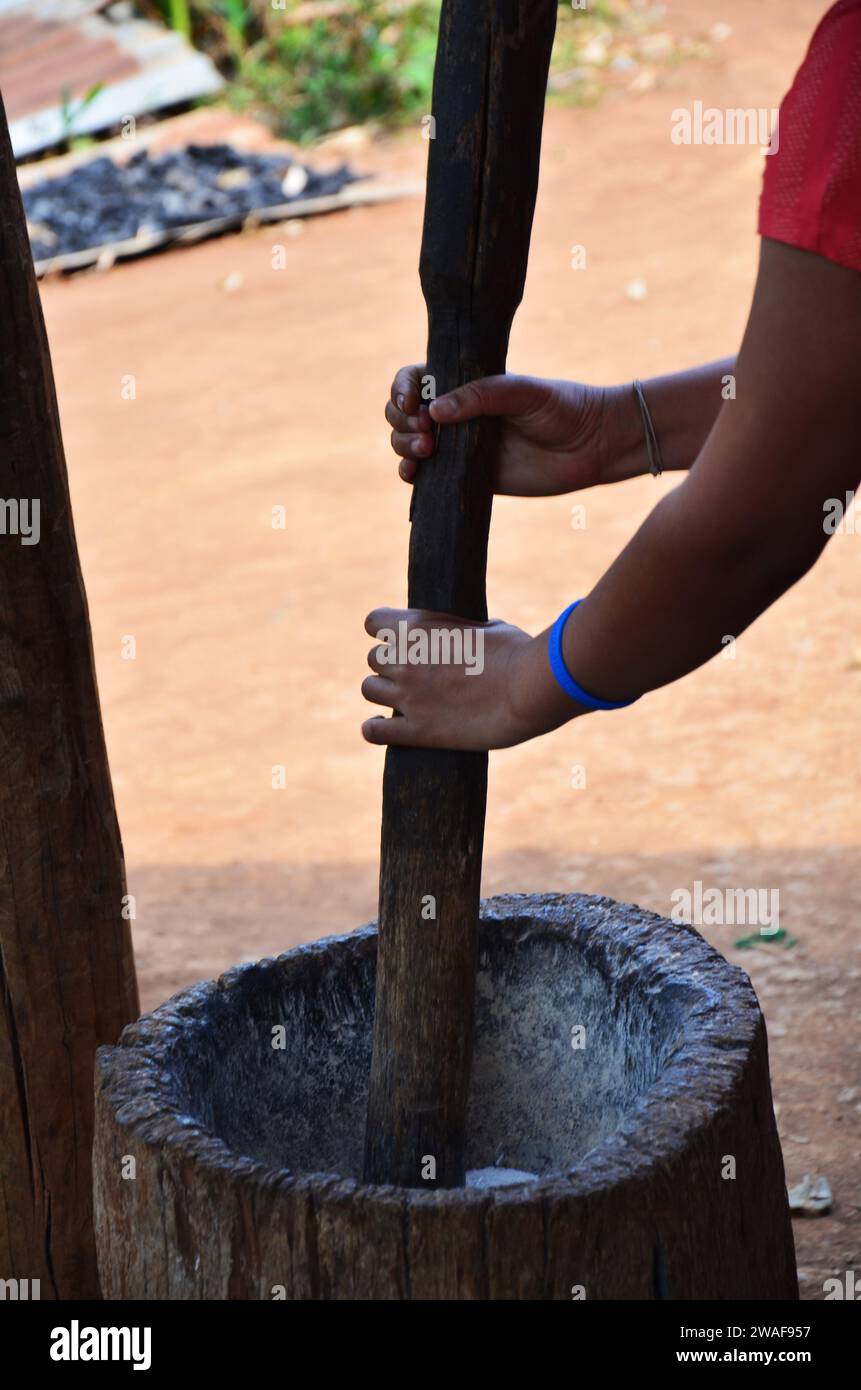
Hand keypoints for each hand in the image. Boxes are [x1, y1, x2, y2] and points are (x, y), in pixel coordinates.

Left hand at [361, 607, 579, 750]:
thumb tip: (471, 636)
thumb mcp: (490, 628)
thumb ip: (466, 631)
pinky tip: (382, 728)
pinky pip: (373, 731)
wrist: (529, 689)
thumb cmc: (519, 653)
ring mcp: (409, 696)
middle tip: (413, 675)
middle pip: (373, 659)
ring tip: (403, 699)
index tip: (399, 640)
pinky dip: (374, 729)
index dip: (385, 632)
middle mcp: (406, 660)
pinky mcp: (418, 730)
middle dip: (390, 665)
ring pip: (369, 690)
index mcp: (419, 628)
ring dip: (383, 693)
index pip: (374, 622)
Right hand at [385, 366, 610, 496]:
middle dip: (400, 420)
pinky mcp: (467, 477)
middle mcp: (457, 413)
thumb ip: (480, 397)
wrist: (592, 446)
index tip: (410, 402)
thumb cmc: (562, 407)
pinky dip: (410, 474)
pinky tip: (413, 475)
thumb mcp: (522, 392)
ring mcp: (459, 446)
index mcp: (466, 383)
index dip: (403, 389)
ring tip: (425, 451)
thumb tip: (433, 412)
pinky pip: (427, 477)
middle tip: (423, 431)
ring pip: (408, 443)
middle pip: (404, 412)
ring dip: (402, 446)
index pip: (417, 379)